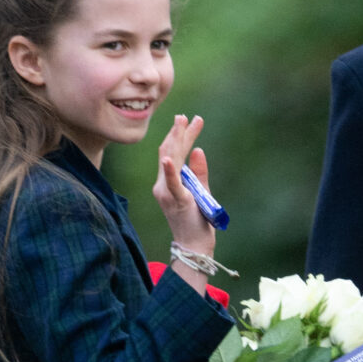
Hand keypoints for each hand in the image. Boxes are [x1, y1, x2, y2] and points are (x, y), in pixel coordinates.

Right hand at [153, 114, 216, 288]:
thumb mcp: (200, 191)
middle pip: (170, 152)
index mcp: (168, 182)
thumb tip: (198, 149)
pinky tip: (168, 159)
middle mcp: (162, 185)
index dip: (183, 136)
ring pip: (169, 160)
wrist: (194, 245)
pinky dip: (170, 171)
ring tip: (182, 123)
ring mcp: (166, 192)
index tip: (193, 119)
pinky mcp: (175, 201)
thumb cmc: (197, 221)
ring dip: (176, 140)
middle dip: (178, 132)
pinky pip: (172, 184)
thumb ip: (198, 172)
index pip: (173, 153)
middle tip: (186, 116)